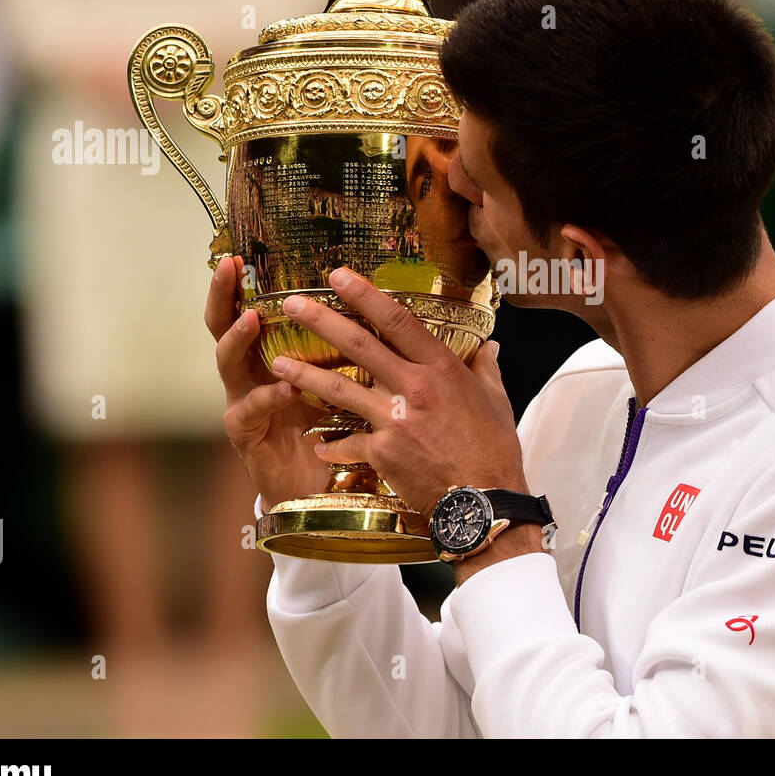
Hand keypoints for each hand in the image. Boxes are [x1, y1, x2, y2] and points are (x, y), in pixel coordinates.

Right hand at [205, 255, 330, 511]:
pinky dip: (269, 397)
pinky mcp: (246, 435)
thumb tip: (383, 311)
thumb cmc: (330, 432)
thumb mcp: (340, 384)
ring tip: (251, 319)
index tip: (243, 253)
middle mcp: (250, 375)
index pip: (252, 311)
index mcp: (271, 357)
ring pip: (227, 364)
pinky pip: (250, 411)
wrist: (316, 488)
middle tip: (227, 267)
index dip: (246, 284)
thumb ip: (348, 353)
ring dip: (238, 339)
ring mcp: (242, 403)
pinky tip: (286, 388)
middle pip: (224, 327)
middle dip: (223, 296)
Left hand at [268, 267, 526, 521]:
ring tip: (278, 364)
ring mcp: (394, 420)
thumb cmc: (494, 448)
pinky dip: (332, 444)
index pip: (398, 320)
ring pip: (339, 388)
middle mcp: (413, 387)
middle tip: (291, 305)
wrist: (484, 499)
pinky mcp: (382, 452)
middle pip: (358, 345)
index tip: (339, 276)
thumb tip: (488, 346)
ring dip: (304, 375)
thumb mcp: (496, 400)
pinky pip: (347, 443)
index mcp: (441, 369)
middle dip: (321, 321)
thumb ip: (486, 368)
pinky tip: (317, 443)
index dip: (365, 295)